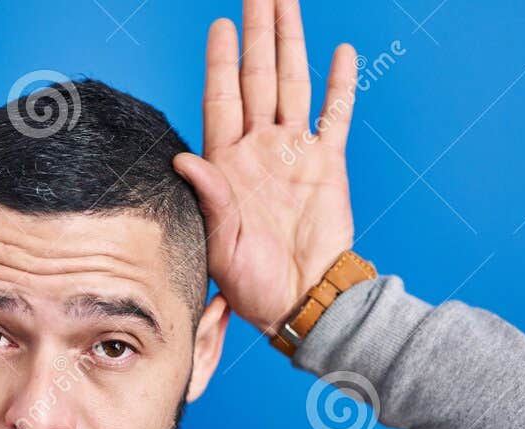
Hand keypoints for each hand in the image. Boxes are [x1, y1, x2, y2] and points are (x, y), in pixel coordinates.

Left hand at [173, 0, 357, 336]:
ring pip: (294, 83)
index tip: (220, 25)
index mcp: (229, 164)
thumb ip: (208, 197)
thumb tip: (183, 160)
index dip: (220, 60)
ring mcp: (296, 153)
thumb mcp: (218, 242)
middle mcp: (261, 149)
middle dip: (257, 32)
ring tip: (288, 2)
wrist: (301, 302)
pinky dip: (340, 84)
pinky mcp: (328, 165)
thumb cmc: (252, 284)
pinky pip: (336, 116)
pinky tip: (341, 52)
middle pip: (257, 76)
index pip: (222, 98)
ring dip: (291, 43)